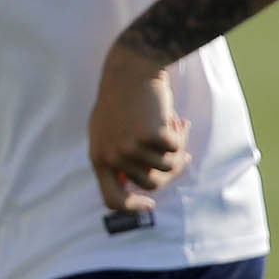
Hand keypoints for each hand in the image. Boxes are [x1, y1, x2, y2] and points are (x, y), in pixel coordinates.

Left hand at [89, 43, 189, 213]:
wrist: (131, 71)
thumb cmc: (122, 100)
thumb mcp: (108, 132)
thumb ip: (119, 158)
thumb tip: (142, 184)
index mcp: (98, 158)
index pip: (112, 199)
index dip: (132, 207)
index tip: (150, 204)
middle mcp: (112, 157)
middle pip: (150, 185)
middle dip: (169, 172)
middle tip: (181, 156)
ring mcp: (130, 148)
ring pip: (166, 167)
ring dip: (177, 151)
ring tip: (176, 130)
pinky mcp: (150, 136)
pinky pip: (176, 149)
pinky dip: (180, 135)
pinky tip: (174, 119)